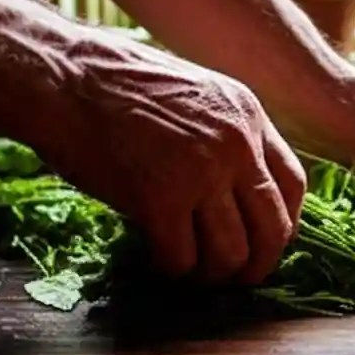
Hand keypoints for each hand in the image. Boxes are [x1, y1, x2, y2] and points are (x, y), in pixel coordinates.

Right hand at [39, 29, 304, 283]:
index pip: (294, 185)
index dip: (284, 224)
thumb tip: (242, 191)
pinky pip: (182, 257)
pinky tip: (157, 256)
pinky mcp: (159, 199)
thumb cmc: (115, 87)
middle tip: (236, 277)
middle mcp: (235, 144)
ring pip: (231, 253)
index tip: (267, 241)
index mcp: (247, 114)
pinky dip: (172, 267)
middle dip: (258, 264)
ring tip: (191, 267)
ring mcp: (200, 172)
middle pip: (274, 228)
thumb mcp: (195, 94)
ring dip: (211, 272)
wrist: (61, 78)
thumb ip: (226, 135)